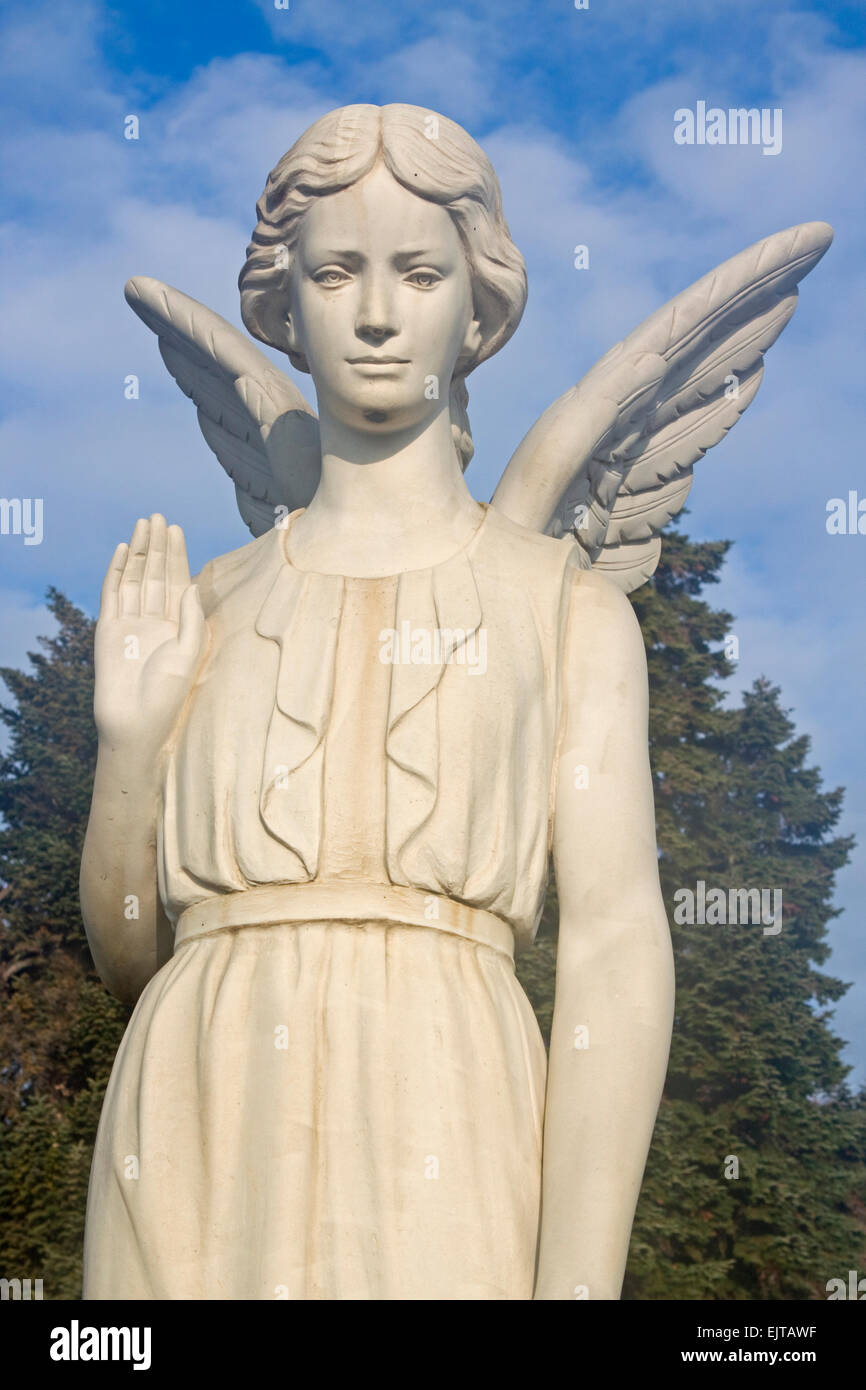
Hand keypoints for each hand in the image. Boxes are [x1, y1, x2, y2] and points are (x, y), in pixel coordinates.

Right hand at [93, 514, 207, 753]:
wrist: (133, 721)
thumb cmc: (166, 694)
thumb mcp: (189, 653)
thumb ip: (191, 619)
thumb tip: (191, 586)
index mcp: (177, 626)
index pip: (177, 582)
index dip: (177, 556)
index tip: (176, 530)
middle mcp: (154, 620)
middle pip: (156, 574)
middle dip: (157, 546)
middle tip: (158, 516)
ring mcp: (130, 622)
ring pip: (135, 578)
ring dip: (139, 551)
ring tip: (143, 524)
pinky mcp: (108, 628)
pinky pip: (113, 594)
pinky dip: (117, 572)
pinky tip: (124, 550)